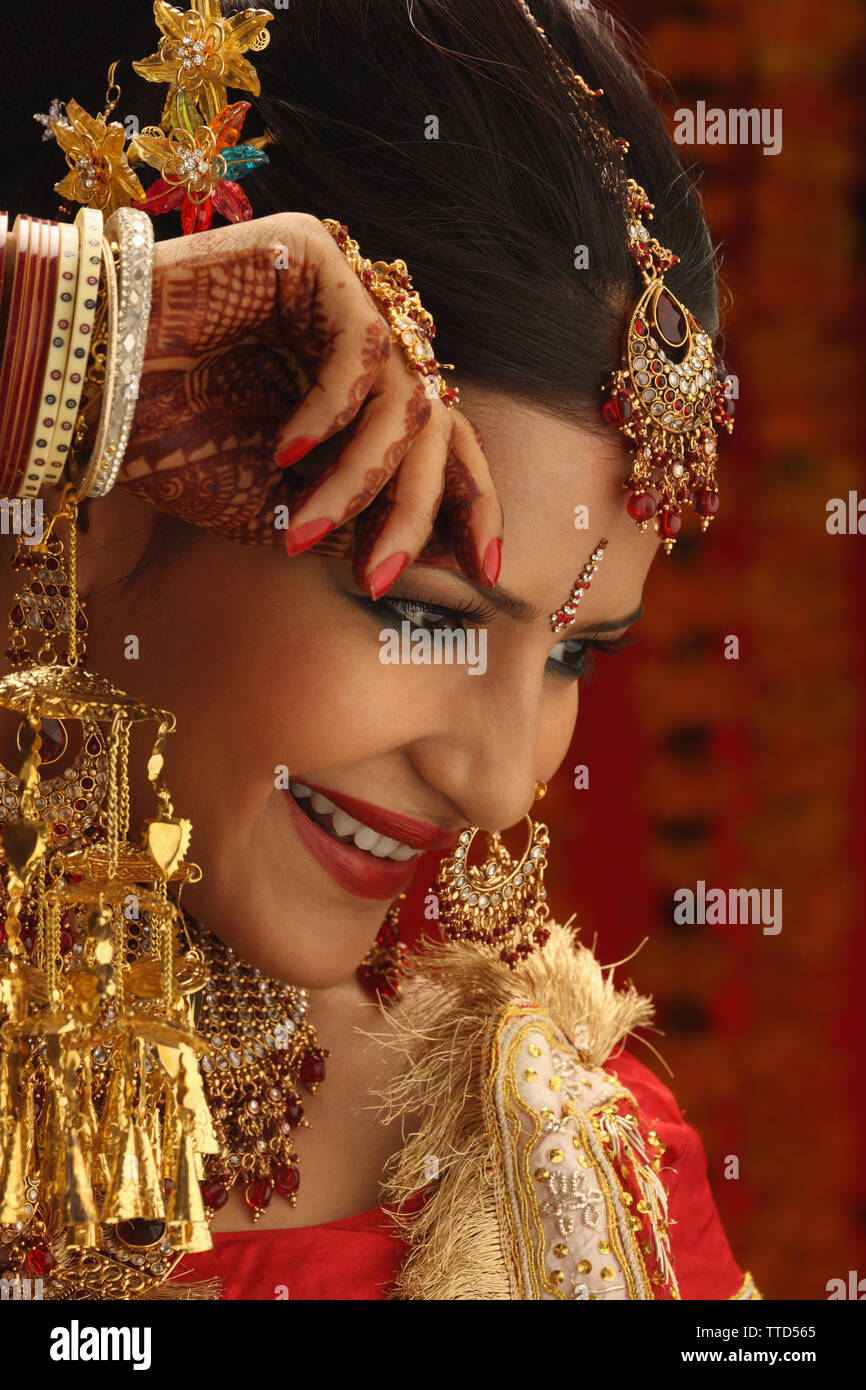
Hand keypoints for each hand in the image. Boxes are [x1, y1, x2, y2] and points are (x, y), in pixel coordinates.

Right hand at [121, 213, 502, 591]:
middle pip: (437, 425)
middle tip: (382, 577)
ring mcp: (344, 292)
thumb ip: (361, 523)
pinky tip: (283, 451)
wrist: (85, 387)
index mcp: (362, 393)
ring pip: (405, 394)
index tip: (486, 572)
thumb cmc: (175, 447)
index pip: (444, 444)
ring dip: (358, 478)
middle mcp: (364, 339)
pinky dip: (330, 412)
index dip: (471, 506)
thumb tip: (448, 555)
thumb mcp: (281, 510)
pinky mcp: (315, 255)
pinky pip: (362, 344)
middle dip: (413, 512)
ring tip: (300, 528)